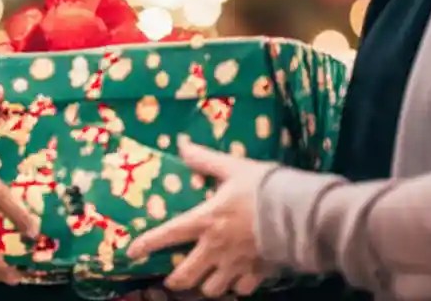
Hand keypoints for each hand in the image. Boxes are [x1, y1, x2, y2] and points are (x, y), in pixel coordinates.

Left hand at [126, 138, 276, 298]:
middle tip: (172, 279)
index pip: (168, 234)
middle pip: (186, 276)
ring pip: (212, 290)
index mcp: (206, 220)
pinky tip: (238, 280)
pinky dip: (237, 287)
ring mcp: (236, 264)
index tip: (131, 252)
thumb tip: (182, 144)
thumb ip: (205, 159)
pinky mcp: (257, 273)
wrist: (298, 211)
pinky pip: (241, 290)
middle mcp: (216, 248)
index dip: (147, 244)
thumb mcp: (233, 167)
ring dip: (207, 286)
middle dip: (176, 280)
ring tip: (207, 279)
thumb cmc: (263, 187)